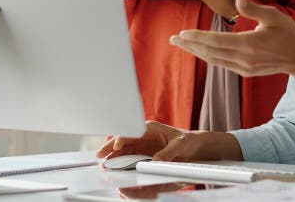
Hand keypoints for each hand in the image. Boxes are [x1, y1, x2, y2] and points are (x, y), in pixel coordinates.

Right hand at [96, 120, 237, 161]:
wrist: (194, 147)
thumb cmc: (188, 141)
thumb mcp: (180, 145)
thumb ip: (168, 152)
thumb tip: (156, 161)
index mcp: (151, 128)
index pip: (132, 130)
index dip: (123, 136)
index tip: (117, 145)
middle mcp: (143, 135)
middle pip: (123, 139)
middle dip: (110, 146)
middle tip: (100, 155)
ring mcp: (142, 145)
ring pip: (123, 149)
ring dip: (112, 155)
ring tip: (104, 163)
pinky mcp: (142, 154)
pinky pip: (128, 157)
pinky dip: (120, 161)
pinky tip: (114, 166)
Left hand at [169, 0, 294, 77]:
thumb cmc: (288, 33)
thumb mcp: (274, 16)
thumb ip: (254, 8)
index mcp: (249, 44)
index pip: (216, 41)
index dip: (197, 37)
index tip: (182, 33)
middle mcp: (243, 59)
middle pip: (210, 52)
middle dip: (190, 45)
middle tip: (173, 38)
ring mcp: (243, 67)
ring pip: (213, 60)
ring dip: (196, 52)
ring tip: (182, 44)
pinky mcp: (245, 71)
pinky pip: (221, 64)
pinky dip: (208, 56)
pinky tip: (201, 51)